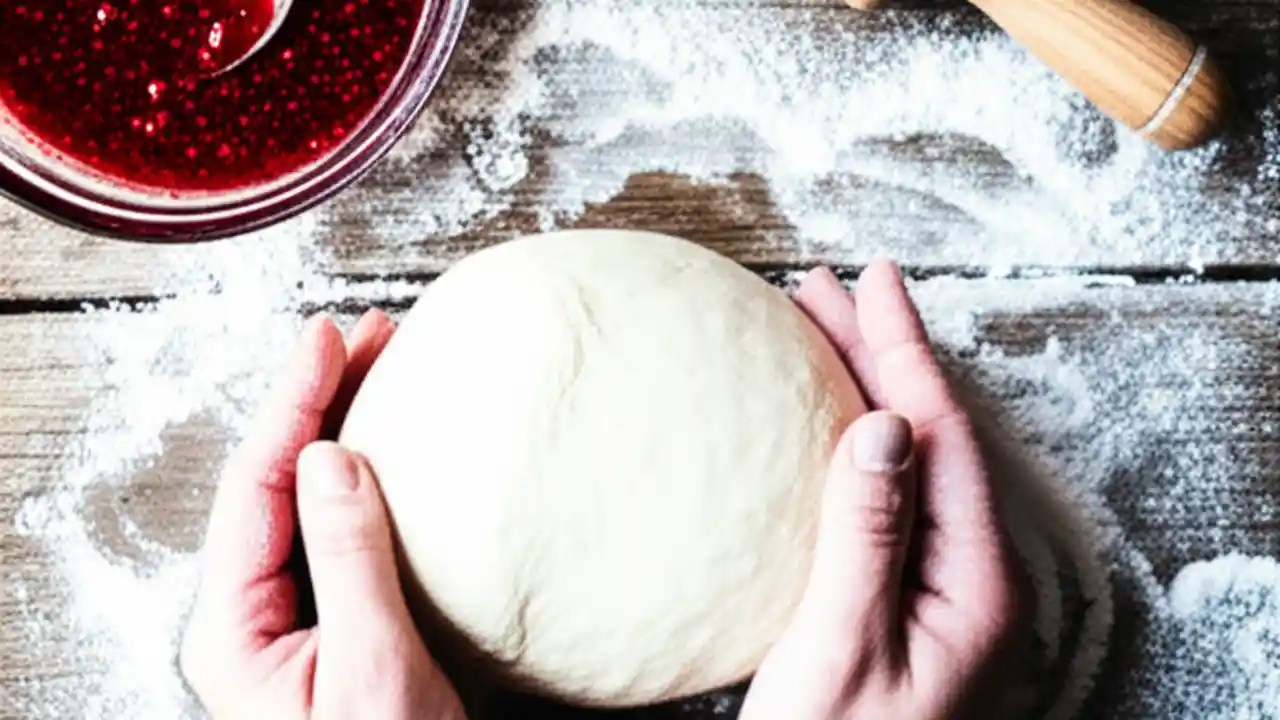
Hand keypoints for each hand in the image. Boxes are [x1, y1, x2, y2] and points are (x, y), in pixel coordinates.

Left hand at [180, 310, 466, 719]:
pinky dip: (377, 476)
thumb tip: (336, 457)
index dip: (293, 404)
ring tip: (386, 370)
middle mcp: (256, 613)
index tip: (328, 342)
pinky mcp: (341, 619)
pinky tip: (400, 447)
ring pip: (313, 498)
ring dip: (349, 428)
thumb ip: (349, 561)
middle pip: (279, 480)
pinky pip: (347, 529)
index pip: (258, 485)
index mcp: (237, 626)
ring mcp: (297, 616)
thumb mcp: (371, 668)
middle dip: (321, 401)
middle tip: (370, 337)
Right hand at [741, 261, 1029, 719]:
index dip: (907, 351)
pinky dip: (842, 441)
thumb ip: (868, 536)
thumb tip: (884, 424)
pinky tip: (815, 423)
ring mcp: (930, 582)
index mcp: (974, 579)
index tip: (874, 284)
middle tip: (826, 292)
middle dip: (879, 355)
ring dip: (860, 389)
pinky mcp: (893, 593)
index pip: (943, 435)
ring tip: (814, 334)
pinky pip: (877, 494)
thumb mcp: (844, 645)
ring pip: (901, 459)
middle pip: (927, 436)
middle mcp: (965, 572)